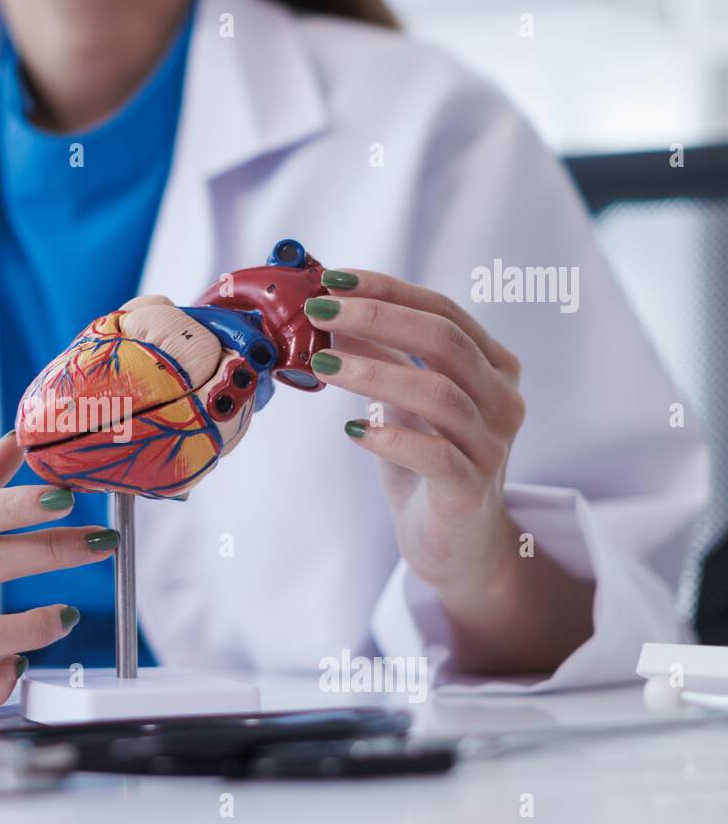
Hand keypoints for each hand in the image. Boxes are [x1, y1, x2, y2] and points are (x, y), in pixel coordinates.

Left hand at [303, 270, 590, 670]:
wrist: (455, 544)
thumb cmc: (426, 464)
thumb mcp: (398, 401)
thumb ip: (379, 356)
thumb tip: (332, 309)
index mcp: (491, 366)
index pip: (443, 311)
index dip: (388, 291)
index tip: (334, 279)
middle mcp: (503, 398)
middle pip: (445, 340)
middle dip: (378, 318)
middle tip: (320, 310)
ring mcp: (493, 444)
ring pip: (439, 393)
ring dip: (374, 372)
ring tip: (322, 365)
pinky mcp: (472, 488)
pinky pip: (437, 455)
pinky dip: (392, 438)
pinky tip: (352, 431)